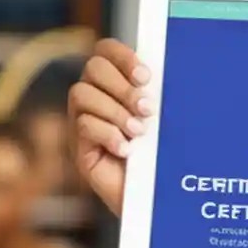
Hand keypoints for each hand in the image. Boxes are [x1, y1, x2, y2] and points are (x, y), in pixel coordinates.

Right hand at [68, 38, 152, 215]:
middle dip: (121, 87)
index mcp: (120, 82)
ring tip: (139, 131)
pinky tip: (126, 149)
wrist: (157, 197)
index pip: (106, 50)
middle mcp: (98, 97)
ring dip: (115, 111)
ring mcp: (85, 121)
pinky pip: (83, 126)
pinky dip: (107, 134)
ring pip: (82, 94)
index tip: (146, 76)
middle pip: (93, 68)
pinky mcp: (80, 147)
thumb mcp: (167, 118)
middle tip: (147, 109)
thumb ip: (160, 93)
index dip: (123, 56)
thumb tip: (166, 73)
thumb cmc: (167, 153)